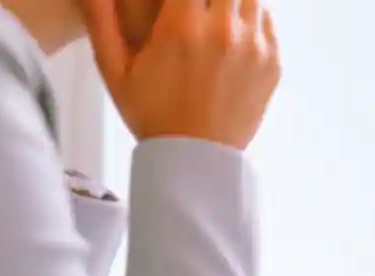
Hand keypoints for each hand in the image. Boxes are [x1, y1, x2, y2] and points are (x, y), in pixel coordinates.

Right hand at [83, 0, 280, 150]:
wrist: (197, 160)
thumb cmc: (152, 115)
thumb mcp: (114, 70)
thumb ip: (100, 19)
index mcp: (183, 27)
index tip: (172, 0)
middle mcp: (224, 32)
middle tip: (191, 7)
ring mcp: (255, 48)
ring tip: (212, 12)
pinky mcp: (273, 64)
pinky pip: (267, 21)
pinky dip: (251, 17)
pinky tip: (232, 30)